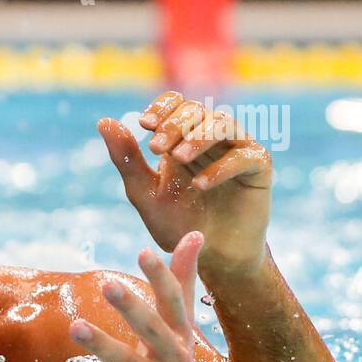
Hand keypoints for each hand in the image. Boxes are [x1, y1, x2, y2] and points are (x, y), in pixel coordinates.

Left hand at [58, 231, 205, 361]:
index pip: (174, 301)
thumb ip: (182, 278)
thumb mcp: (181, 319)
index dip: (161, 277)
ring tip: (75, 325)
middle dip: (133, 308)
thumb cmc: (176, 353)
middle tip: (108, 284)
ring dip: (103, 346)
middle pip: (154, 331)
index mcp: (183, 333)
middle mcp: (175, 359)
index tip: (143, 252)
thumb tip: (194, 232)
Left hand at [98, 91, 271, 282]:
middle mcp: (212, 139)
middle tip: (156, 148)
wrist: (209, 258)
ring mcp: (237, 150)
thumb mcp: (144, 192)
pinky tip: (200, 184)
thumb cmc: (177, 224)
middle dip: (175, 125)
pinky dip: (222, 166)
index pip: (177, 103)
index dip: (162, 108)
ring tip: (178, 158)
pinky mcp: (258, 169)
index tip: (144, 124)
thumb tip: (103, 121)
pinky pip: (245, 155)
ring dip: (198, 137)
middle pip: (198, 111)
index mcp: (183, 138)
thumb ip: (126, 159)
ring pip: (223, 124)